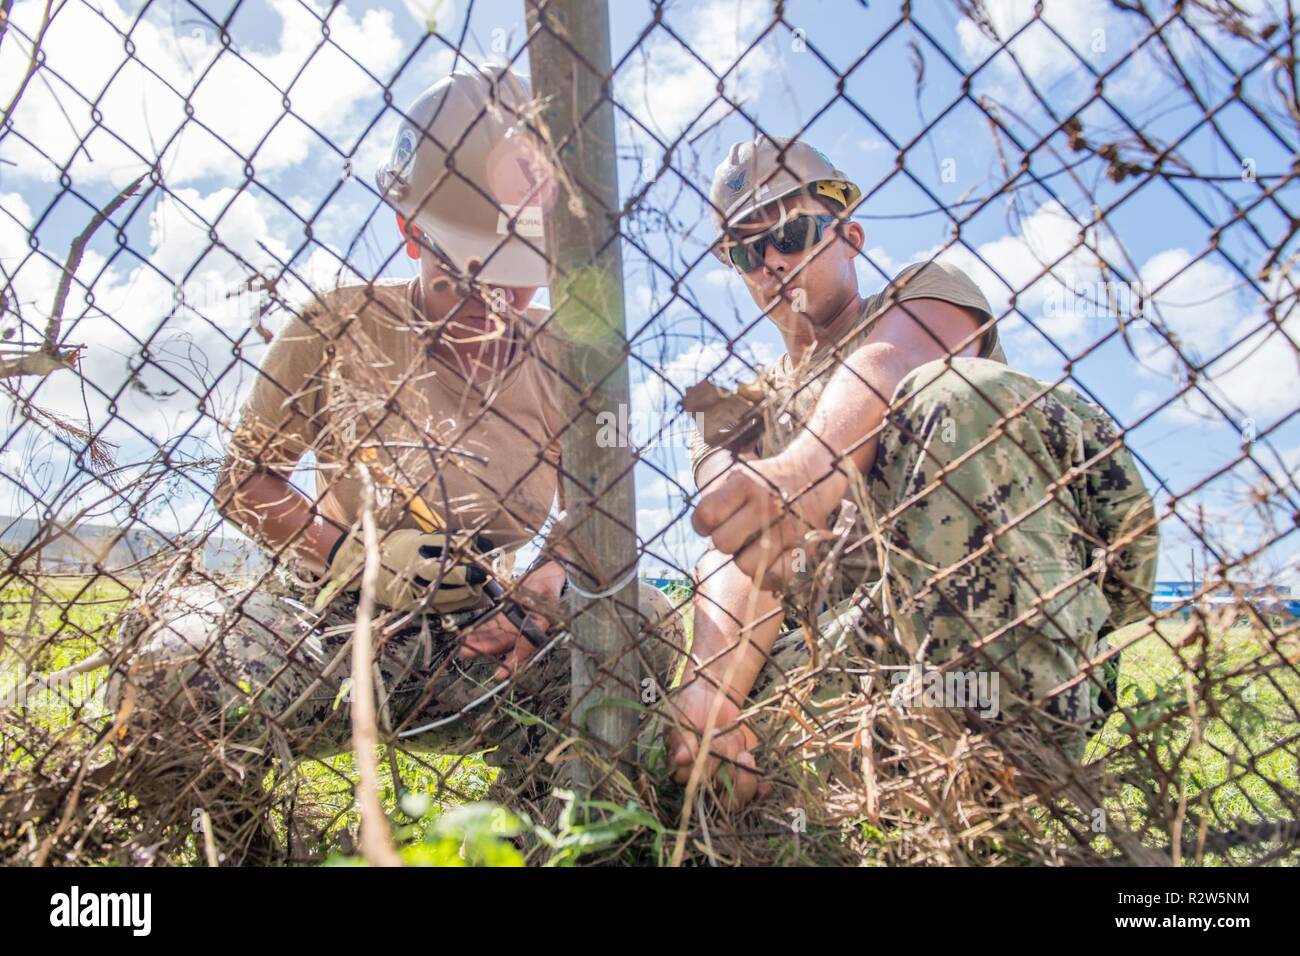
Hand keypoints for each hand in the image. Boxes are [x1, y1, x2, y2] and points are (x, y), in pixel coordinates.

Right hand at [322, 528, 491, 611]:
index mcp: (413, 545)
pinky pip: (439, 608)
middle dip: (470, 574)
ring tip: (480, 587)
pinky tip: (468, 599)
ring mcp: (410, 588)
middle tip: (484, 573)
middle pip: (447, 573)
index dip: (469, 546)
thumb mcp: (416, 537)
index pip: (447, 544)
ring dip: (468, 592)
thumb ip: (442, 540)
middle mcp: (411, 567)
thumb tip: (474, 543)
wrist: (364, 566)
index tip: (485, 547)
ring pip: (445, 594)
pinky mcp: (411, 605)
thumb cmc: (398, 547)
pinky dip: (457, 604)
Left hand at [456, 560, 564, 679]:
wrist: (548, 575)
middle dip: (486, 649)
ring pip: (495, 636)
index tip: (502, 674)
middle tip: (467, 651)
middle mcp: (525, 629)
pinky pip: (492, 625)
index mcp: (540, 626)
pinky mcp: (506, 616)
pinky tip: (467, 633)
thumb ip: (537, 598)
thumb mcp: (547, 589)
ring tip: (462, 646)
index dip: (515, 660)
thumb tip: (525, 602)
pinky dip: (480, 630)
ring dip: (479, 642)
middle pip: (505, 643)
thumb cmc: (550, 584)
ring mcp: (514, 623)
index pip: (527, 646)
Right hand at [663, 680, 769, 807]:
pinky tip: (765, 785)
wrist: (715, 696)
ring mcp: (727, 777)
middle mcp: (705, 780)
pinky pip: (755, 791)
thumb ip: (682, 739)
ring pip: (737, 797)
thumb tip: (681, 759)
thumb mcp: (683, 719)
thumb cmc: (691, 707)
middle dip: (726, 775)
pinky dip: (761, 791)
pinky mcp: (746, 772)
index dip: (700, 769)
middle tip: (727, 747)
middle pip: (716, 797)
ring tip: (745, 755)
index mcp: (684, 771)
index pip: (691, 783)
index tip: (704, 744)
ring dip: (744, 780)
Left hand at [691, 453, 842, 590]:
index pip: (706, 517)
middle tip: (739, 532)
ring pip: (745, 566)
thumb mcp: (736, 478)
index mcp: (745, 484)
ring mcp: (788, 528)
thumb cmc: (764, 484)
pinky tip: (768, 560)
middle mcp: (767, 505)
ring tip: (755, 544)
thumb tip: (702, 531)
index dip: (704, 524)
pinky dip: (767, 575)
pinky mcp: (805, 548)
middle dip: (726, 541)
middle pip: (723, 544)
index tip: (715, 521)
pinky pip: (775, 578)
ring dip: (745, 559)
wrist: (812, 477)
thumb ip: (714, 501)